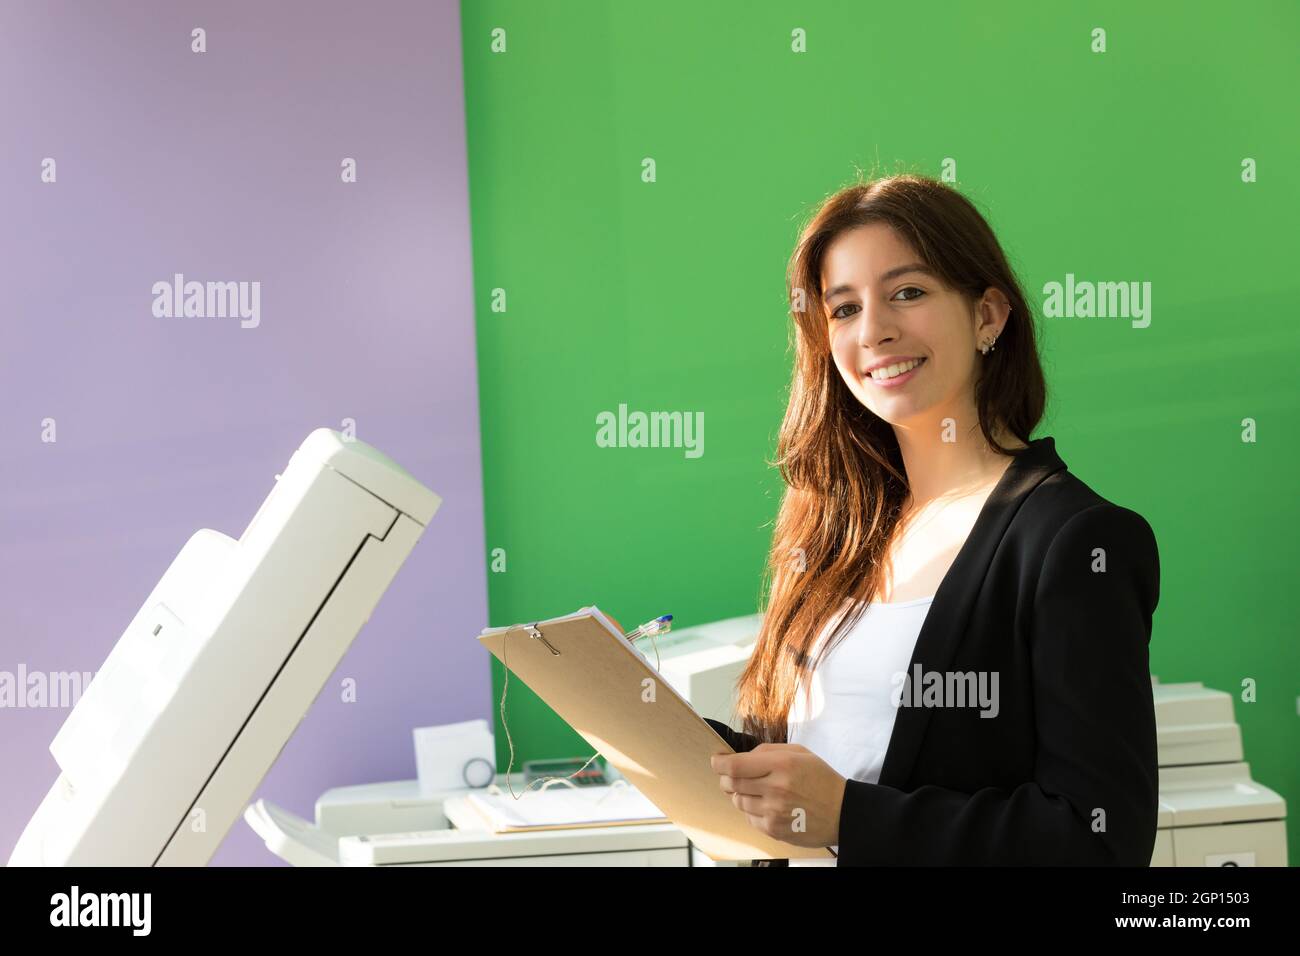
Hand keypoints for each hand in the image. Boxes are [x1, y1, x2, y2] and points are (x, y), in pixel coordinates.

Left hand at [711, 744, 846, 847]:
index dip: (719, 763)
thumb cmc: (821, 779)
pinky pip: (748, 818)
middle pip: (731, 783)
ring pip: (738, 801)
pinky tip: (767, 805)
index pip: (735, 766)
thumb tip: (740, 756)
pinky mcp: (774, 829)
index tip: (717, 761)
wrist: (843, 812)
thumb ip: (767, 750)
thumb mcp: (799, 753)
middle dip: (726, 778)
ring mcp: (774, 811)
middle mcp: (776, 788)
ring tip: (758, 791)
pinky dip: (751, 811)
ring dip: (740, 794)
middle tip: (732, 775)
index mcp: (782, 765)